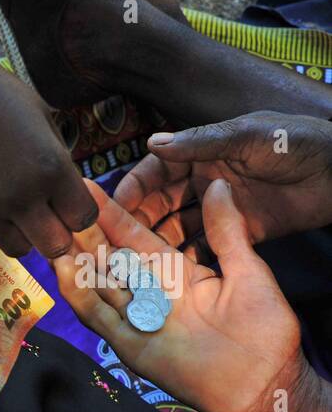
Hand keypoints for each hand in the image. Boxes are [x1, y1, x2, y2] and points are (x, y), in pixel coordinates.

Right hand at [0, 37, 96, 259]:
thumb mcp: (37, 112)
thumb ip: (54, 153)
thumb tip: (61, 182)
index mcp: (50, 167)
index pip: (83, 217)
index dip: (78, 212)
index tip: (68, 200)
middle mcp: (21, 197)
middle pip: (55, 245)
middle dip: (55, 232)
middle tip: (46, 212)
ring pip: (18, 248)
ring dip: (22, 233)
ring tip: (14, 207)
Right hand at [54, 178, 305, 411]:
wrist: (263, 384)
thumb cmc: (265, 331)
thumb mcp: (248, 271)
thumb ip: (226, 230)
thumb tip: (217, 184)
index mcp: (178, 274)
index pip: (138, 238)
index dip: (114, 214)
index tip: (91, 188)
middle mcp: (153, 296)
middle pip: (110, 260)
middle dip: (85, 234)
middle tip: (58, 205)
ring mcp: (139, 321)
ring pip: (98, 285)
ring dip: (74, 260)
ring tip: (52, 230)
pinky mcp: (130, 346)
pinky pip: (101, 318)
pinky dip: (80, 296)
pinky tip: (63, 270)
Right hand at [114, 111, 331, 249]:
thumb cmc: (297, 144)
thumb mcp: (247, 137)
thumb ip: (201, 142)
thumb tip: (153, 142)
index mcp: (203, 153)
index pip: (156, 172)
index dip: (134, 188)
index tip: (114, 207)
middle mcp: (204, 182)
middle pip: (159, 204)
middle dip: (138, 221)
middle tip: (117, 242)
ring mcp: (219, 210)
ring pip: (176, 228)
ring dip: (157, 243)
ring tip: (137, 262)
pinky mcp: (237, 233)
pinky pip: (204, 248)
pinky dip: (187, 259)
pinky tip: (171, 274)